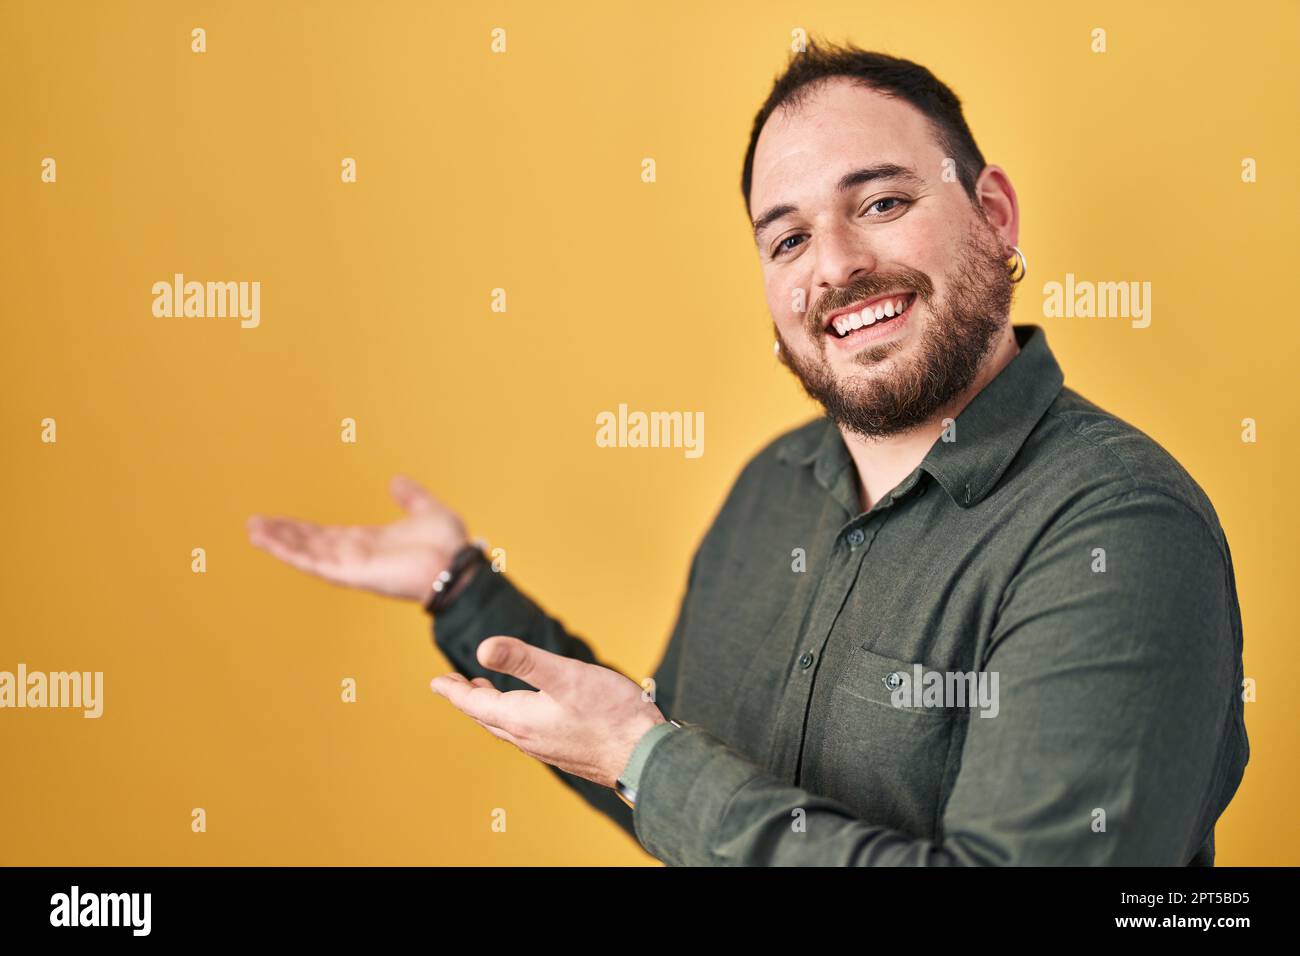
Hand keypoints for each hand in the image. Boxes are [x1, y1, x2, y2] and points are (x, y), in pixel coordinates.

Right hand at [247, 475, 469, 601]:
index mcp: (369, 542)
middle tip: (255, 523)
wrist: (457, 563)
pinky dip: (289, 552)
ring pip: (306, 552)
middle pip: (310, 542)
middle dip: (283, 533)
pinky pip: (313, 562)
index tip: (280, 520)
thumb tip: (397, 481)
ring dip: (279, 541)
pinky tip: (268, 541)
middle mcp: (355, 555)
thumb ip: (410, 497)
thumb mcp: (426, 510)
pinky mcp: (349, 573)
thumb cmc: (448, 545)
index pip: (327, 534)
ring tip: (253, 529)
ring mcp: (350, 565)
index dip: (302, 528)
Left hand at [430, 637, 666, 788]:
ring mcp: (547, 747)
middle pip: (488, 716)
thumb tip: (482, 648)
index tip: (435, 682)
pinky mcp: (565, 751)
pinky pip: (527, 734)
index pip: (475, 704)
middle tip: (454, 684)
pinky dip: (514, 718)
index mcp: (521, 718)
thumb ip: (524, 660)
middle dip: (469, 698)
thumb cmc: (609, 713)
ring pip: (507, 727)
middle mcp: (528, 737)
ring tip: (486, 693)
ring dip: (491, 709)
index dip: (454, 690)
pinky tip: (529, 712)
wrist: (644, 756)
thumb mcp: (565, 675)